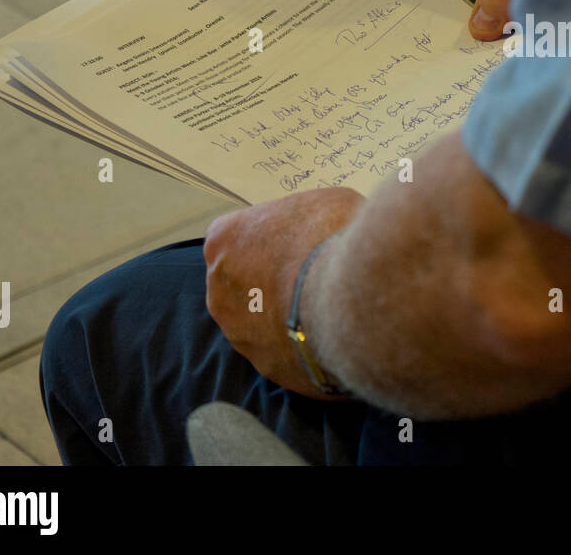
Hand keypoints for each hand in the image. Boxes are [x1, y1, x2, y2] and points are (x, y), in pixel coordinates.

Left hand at [204, 187, 365, 398]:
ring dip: (288, 316)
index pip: (236, 236)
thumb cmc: (332, 237)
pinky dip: (305, 347)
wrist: (351, 300)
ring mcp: (241, 335)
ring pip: (261, 323)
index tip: (300, 240)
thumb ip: (309, 218)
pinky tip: (336, 335)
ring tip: (331, 309)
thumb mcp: (327, 202)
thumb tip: (325, 226)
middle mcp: (219, 289)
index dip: (271, 238)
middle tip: (316, 275)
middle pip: (243, 282)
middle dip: (273, 280)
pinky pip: (286, 354)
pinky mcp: (268, 369)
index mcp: (225, 240)